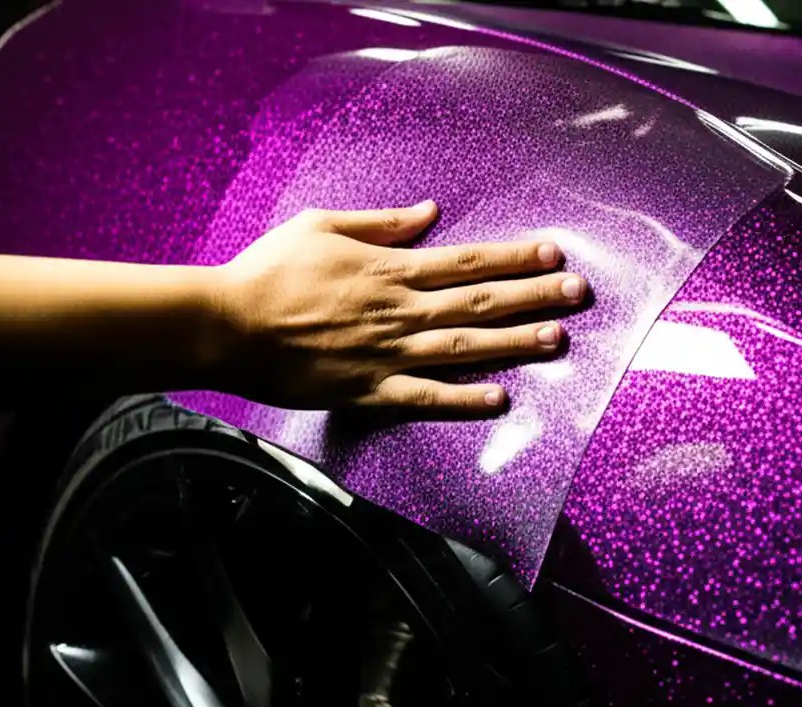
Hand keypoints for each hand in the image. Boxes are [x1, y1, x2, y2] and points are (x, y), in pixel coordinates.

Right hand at [207, 201, 586, 411]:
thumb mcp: (322, 225)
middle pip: (478, 301)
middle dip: (533, 295)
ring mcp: (386, 352)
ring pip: (464, 346)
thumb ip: (381, 221)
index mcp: (389, 268)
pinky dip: (463, 399)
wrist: (223, 324)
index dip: (513, 257)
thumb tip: (430, 212)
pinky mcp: (368, 390)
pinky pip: (424, 396)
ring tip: (557, 340)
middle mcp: (398, 310)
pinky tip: (500, 399)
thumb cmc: (268, 271)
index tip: (554, 253)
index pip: (466, 260)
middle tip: (578, 293)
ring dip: (514, 343)